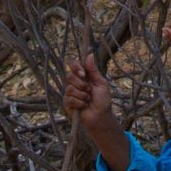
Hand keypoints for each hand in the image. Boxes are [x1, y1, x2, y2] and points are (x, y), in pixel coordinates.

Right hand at [64, 54, 128, 170]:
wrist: (101, 116)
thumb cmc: (103, 100)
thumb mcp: (100, 83)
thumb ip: (93, 70)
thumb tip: (89, 54)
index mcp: (83, 77)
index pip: (74, 66)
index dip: (76, 68)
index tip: (84, 74)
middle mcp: (75, 83)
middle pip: (69, 76)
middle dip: (81, 84)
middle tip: (89, 90)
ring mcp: (70, 93)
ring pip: (70, 88)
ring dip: (82, 95)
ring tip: (88, 100)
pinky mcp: (67, 103)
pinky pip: (69, 99)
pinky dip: (79, 103)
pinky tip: (84, 106)